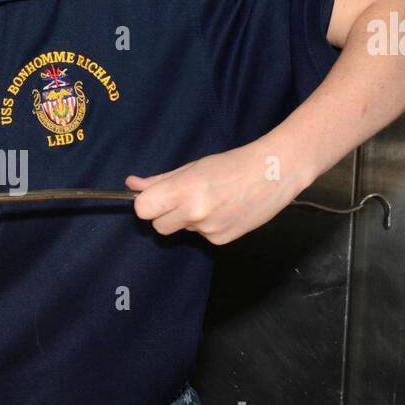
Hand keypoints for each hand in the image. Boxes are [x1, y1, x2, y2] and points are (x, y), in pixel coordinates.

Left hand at [126, 140, 310, 244]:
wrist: (274, 173)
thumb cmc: (232, 164)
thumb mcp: (193, 167)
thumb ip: (160, 180)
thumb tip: (131, 184)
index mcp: (184, 190)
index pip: (143, 209)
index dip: (147, 204)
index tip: (157, 198)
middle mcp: (194, 213)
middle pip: (158, 226)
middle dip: (166, 214)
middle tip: (186, 197)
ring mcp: (209, 230)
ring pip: (182, 230)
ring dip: (188, 220)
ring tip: (212, 200)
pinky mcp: (222, 240)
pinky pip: (201, 236)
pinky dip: (208, 226)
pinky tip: (225, 210)